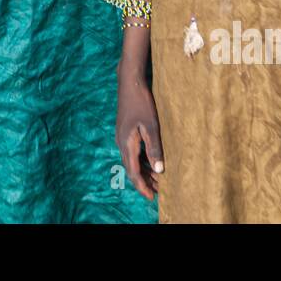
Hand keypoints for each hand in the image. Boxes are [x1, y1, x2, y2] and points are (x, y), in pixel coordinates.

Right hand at [116, 73, 163, 199]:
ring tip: (158, 180)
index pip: (134, 172)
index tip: (152, 197)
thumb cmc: (141, 103)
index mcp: (127, 144)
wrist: (129, 83)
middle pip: (132, 169)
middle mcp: (121, 143)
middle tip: (158, 192)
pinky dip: (142, 161)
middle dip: (144, 182)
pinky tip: (152, 163)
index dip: (142, 186)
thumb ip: (154, 148)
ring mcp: (122, 137)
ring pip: (132, 161)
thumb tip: (159, 170)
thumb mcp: (151, 126)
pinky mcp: (125, 132)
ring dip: (144, 172)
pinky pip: (132, 153)